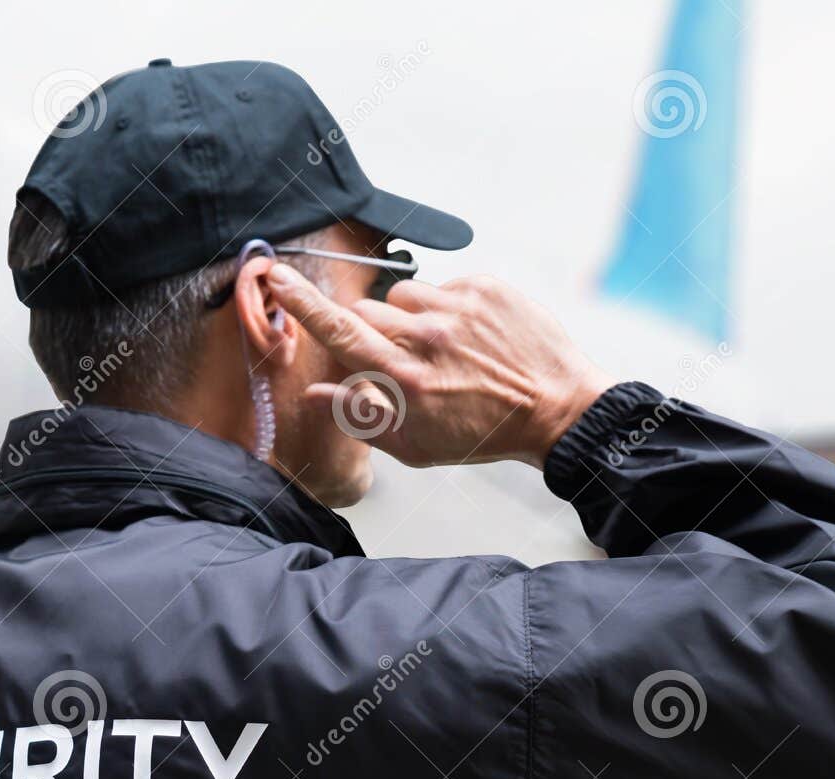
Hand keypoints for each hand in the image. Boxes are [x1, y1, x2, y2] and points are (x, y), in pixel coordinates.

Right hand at [267, 265, 612, 468]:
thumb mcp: (415, 445)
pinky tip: (470, 337)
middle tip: (400, 358)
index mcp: (405, 379)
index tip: (277, 276)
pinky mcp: (486, 287)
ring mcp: (459, 308)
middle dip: (371, 331)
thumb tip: (315, 395)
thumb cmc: (482, 434)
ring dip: (409, 317)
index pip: (340, 331)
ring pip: (403, 295)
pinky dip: (447, 308)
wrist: (557, 410)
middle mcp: (428, 338)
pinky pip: (443, 286)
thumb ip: (360, 418)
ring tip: (440, 347)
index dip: (302, 304)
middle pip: (366, 311)